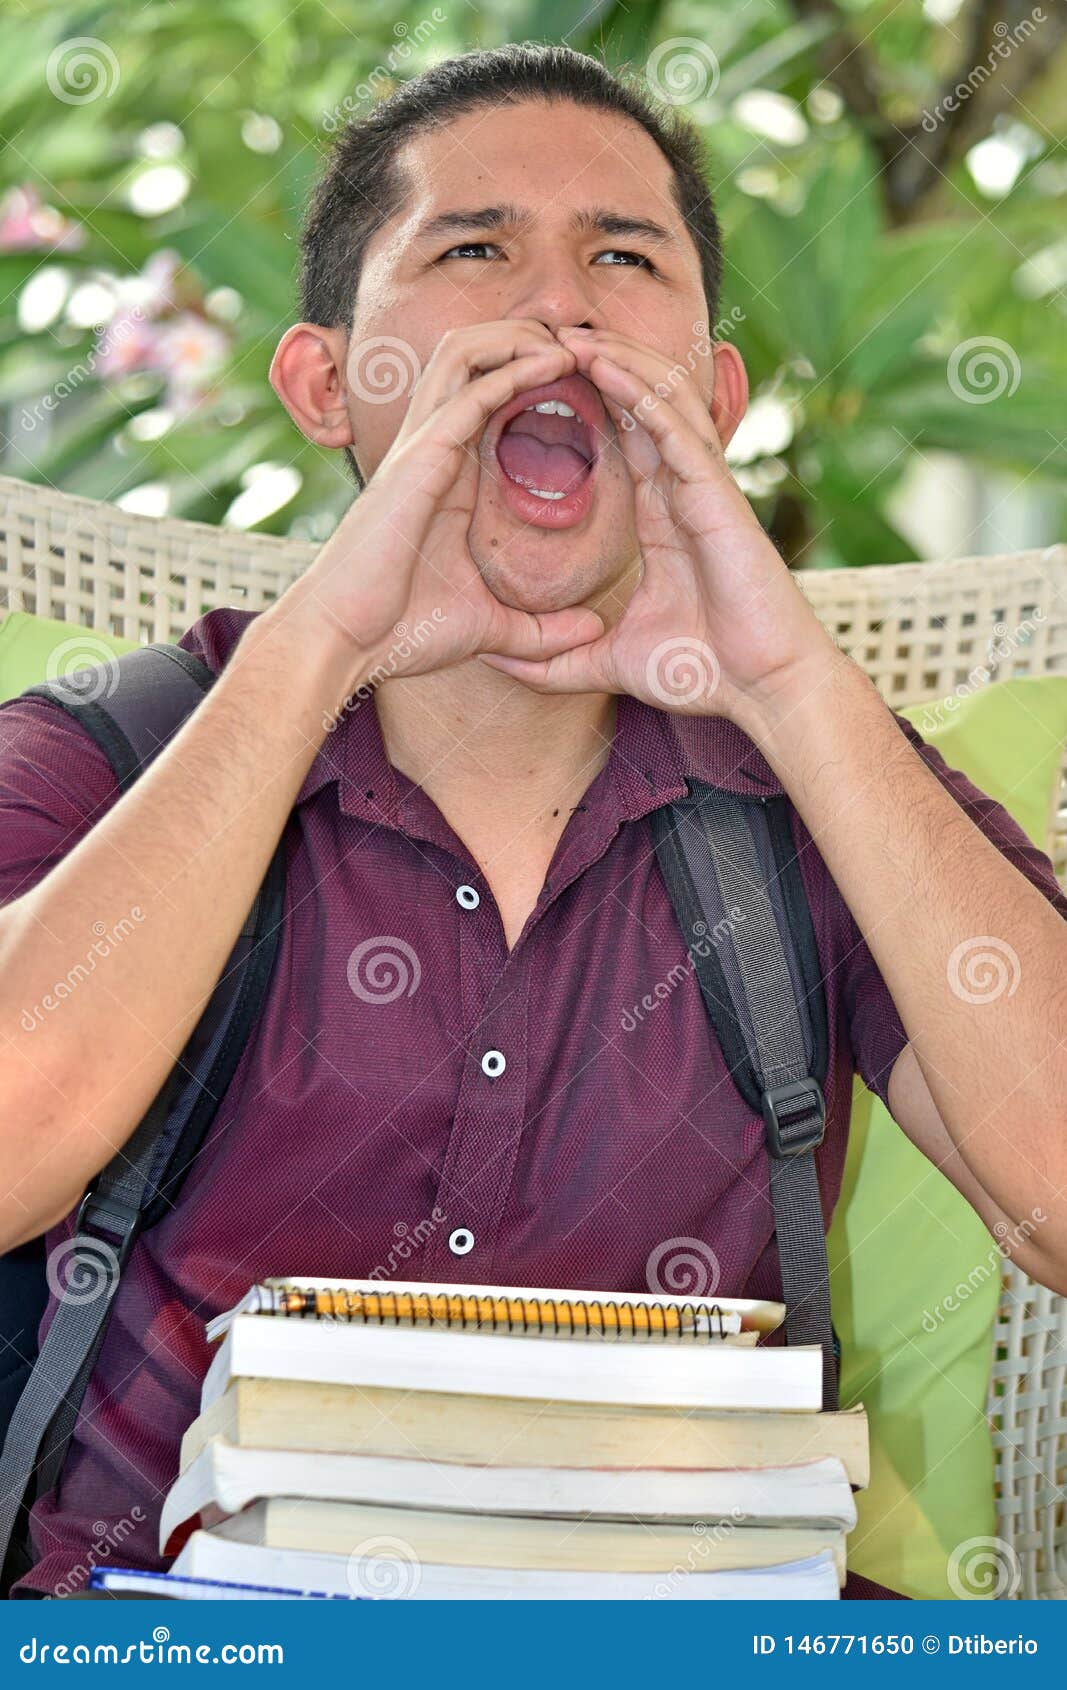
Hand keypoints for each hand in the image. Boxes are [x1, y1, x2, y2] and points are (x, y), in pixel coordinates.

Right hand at [264, 321, 604, 713]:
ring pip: (465, 352)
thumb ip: (544, 628)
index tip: (593, 384)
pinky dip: (511, 368)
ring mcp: (422, 447)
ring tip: (570, 344)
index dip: (536, 374)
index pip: (491, 394)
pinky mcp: (419, 458)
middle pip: (475, 355)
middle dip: (528, 336)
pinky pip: (468, 392)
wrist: (348, 641)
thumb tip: (593, 629)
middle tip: (585, 347)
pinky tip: (554, 365)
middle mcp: (434, 448)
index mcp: (451, 475)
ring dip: (518, 336)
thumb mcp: (493, 628)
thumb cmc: (404, 632)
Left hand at [480, 327, 836, 730]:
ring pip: (660, 402)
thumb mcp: (606, 662)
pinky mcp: (718, 494)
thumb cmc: (701, 672)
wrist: (759, 690)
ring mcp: (704, 487)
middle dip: (598, 366)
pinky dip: (642, 394)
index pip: (622, 438)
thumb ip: (553, 658)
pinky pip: (676, 430)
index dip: (587, 402)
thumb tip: (494, 660)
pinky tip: (606, 367)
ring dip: (617, 363)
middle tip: (546, 336)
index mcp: (662, 515)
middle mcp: (684, 489)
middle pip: (640, 404)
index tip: (538, 379)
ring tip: (569, 335)